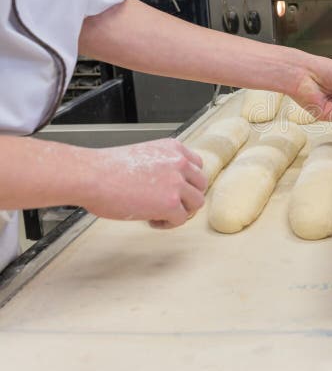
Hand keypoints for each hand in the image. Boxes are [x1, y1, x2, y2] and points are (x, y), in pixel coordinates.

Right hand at [83, 139, 206, 228]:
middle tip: (169, 204)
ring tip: (161, 214)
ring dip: (181, 211)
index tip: (176, 189)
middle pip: (200, 184)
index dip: (187, 180)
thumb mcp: (143, 155)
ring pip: (196, 203)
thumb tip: (167, 185)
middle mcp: (180, 162)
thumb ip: (162, 166)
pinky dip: (168, 224)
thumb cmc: (106, 168)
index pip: (196, 165)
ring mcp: (177, 183)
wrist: (91, 176)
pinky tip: (151, 220)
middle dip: (187, 197)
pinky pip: (181, 219)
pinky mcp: (170, 203)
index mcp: (173, 148)